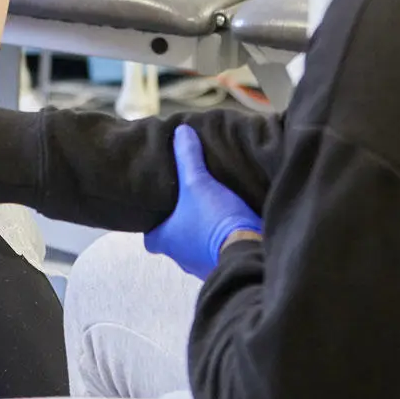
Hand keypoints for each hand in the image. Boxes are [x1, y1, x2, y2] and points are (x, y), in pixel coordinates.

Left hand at [142, 126, 262, 277]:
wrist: (249, 251)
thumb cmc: (213, 220)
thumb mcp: (198, 182)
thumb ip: (187, 157)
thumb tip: (180, 131)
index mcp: (166, 241)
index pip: (150, 239)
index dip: (153, 225)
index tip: (161, 211)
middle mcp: (181, 259)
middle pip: (175, 243)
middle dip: (182, 227)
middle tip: (188, 207)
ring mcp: (203, 268)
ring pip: (197, 250)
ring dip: (203, 235)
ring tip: (211, 213)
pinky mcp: (225, 267)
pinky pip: (218, 254)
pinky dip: (222, 242)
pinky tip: (231, 226)